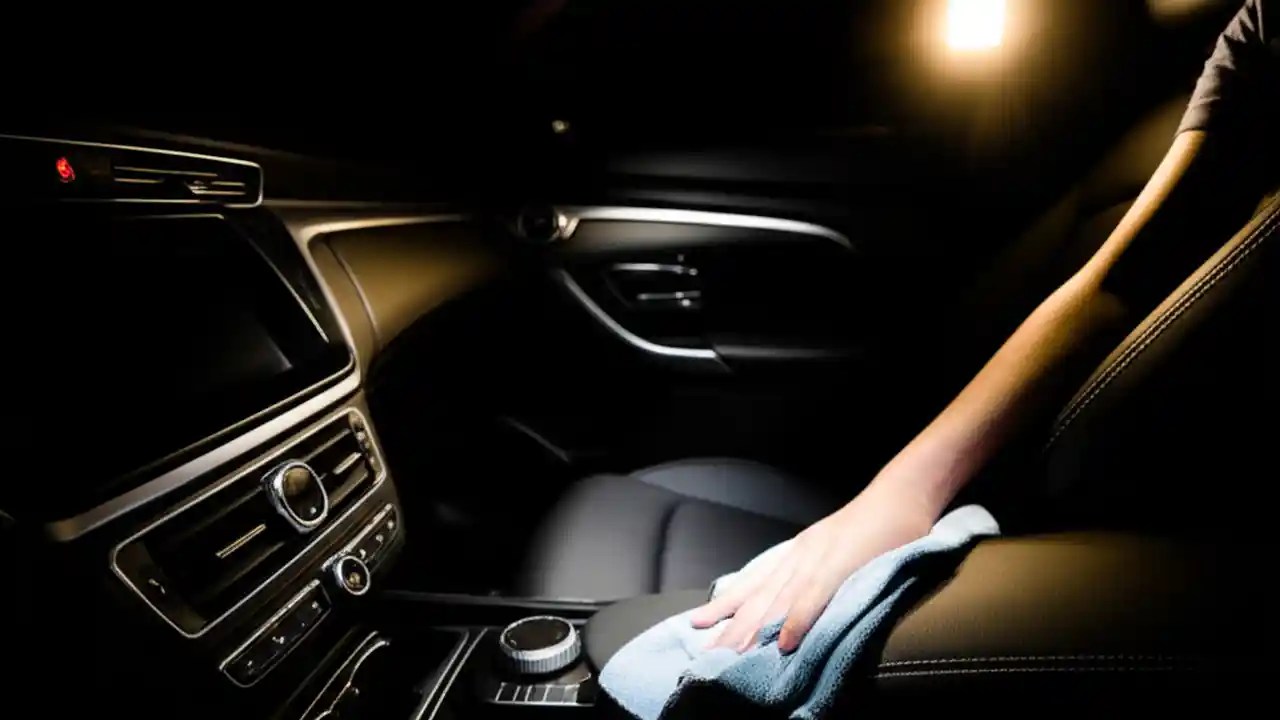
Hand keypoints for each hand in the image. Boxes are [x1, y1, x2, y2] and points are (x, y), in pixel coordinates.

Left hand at [689, 481, 935, 652]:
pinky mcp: (840, 563)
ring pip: (776, 599)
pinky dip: (797, 620)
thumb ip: (817, 575)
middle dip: (731, 627)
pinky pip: (814, 596)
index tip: (700, 624)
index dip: (726, 604)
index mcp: (797, 553)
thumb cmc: (875, 524)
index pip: (753, 582)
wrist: (902, 494)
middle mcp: (798, 555)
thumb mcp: (836, 550)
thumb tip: (800, 606)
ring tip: (730, 655)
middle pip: (757, 596)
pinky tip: (784, 643)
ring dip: (753, 629)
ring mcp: (817, 558)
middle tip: (707, 653)